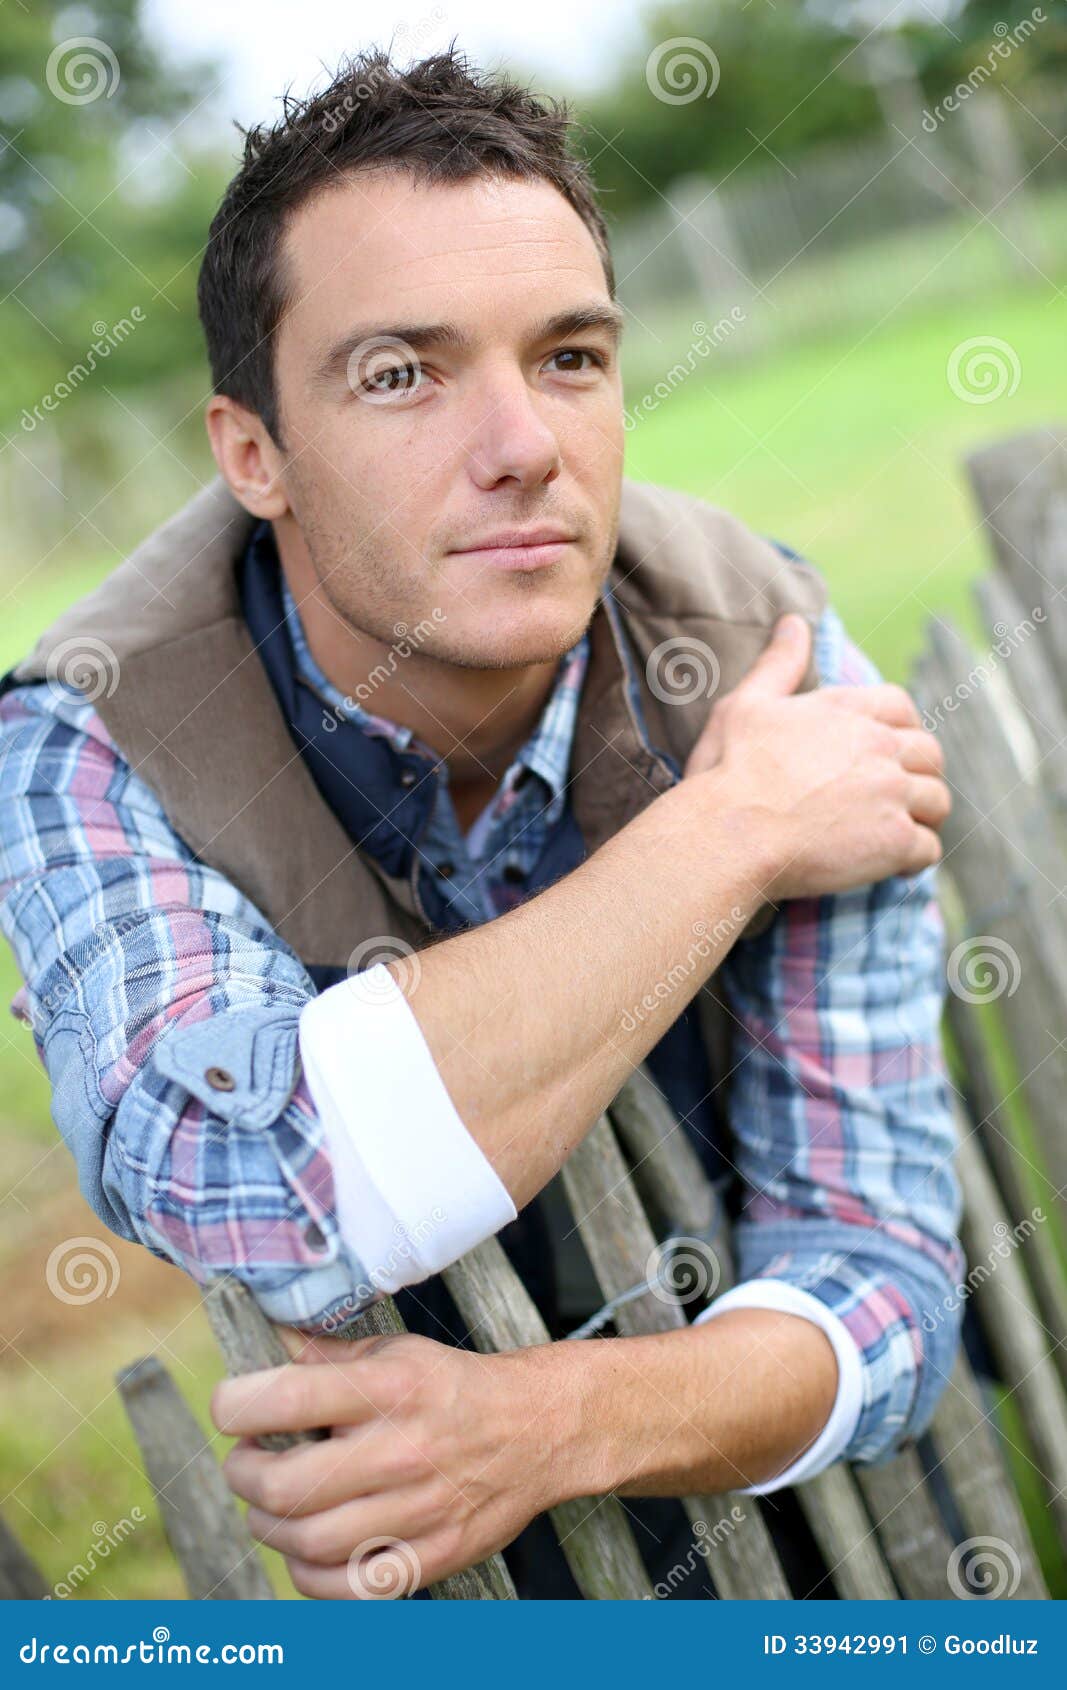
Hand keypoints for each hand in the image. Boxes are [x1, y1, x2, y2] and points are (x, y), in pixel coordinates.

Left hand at [211, 1330, 570, 1598]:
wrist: (537, 1429)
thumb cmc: (454, 1386)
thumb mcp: (396, 1353)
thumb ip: (326, 1354)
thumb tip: (264, 1341)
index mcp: (389, 1388)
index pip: (282, 1400)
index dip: (234, 1406)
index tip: (230, 1408)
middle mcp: (401, 1450)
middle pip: (284, 1484)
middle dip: (243, 1473)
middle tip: (247, 1460)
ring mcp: (418, 1510)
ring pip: (305, 1541)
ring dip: (268, 1523)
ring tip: (271, 1502)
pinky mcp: (432, 1555)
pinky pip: (346, 1586)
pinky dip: (307, 1573)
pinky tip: (305, 1546)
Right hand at [686, 614, 948, 899]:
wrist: (731, 834)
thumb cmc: (729, 772)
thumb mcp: (746, 705)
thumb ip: (779, 664)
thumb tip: (794, 622)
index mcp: (847, 710)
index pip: (901, 706)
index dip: (900, 729)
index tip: (885, 753)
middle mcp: (879, 746)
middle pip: (929, 754)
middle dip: (917, 775)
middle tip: (891, 799)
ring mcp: (892, 794)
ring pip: (937, 801)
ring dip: (921, 818)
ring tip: (894, 834)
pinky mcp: (895, 840)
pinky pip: (928, 848)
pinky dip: (914, 859)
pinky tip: (890, 865)